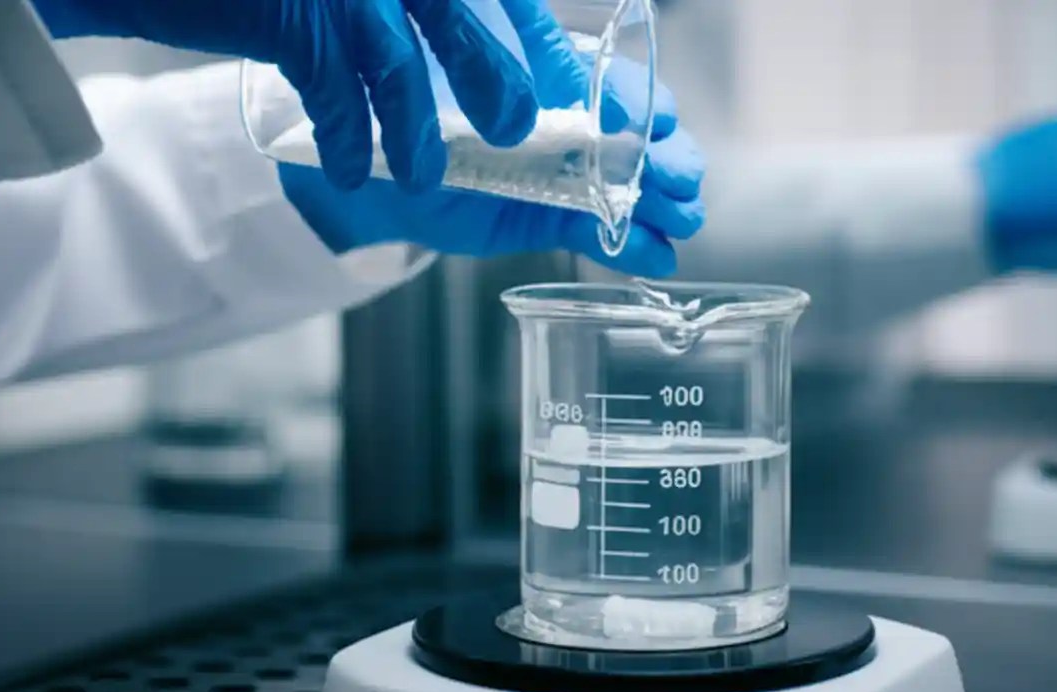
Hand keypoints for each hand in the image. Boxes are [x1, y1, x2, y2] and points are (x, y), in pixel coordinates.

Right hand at [30, 0, 538, 191]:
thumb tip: (512, 97)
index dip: (534, 33)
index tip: (560, 90)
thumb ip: (418, 32)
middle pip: (458, 11)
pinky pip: (328, 83)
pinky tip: (355, 175)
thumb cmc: (278, 2)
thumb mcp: (351, 12)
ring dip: (417, 127)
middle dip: (496, 75)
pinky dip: (347, 136)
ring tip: (428, 180)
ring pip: (397, 55)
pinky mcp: (283, 10)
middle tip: (517, 131)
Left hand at [278, 0, 704, 276]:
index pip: (623, 86)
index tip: (647, 121)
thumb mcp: (470, 72)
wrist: (376, 163)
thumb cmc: (419, 101)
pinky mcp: (557, 219)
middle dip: (668, 158)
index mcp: (566, 77)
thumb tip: (574, 88)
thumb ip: (528, 73)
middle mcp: (579, 123)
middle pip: (644, 139)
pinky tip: (657, 255)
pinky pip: (602, 233)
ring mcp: (572, 174)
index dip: (643, 104)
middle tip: (678, 177)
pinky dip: (632, 247)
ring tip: (680, 219)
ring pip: (633, 187)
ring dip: (663, 204)